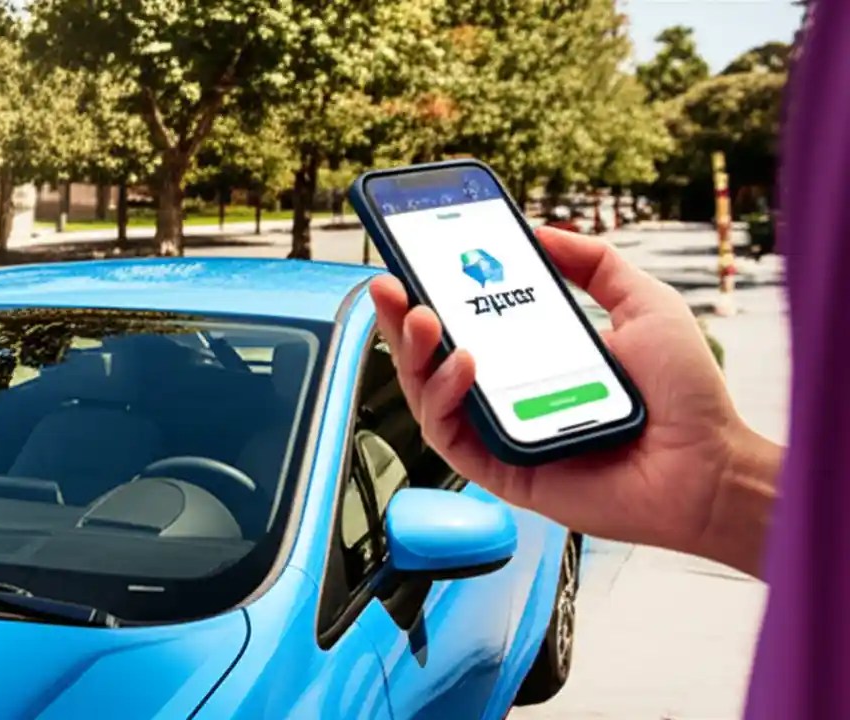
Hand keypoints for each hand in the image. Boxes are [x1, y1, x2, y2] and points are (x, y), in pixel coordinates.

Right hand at [370, 226, 780, 574]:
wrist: (708, 461)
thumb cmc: (684, 395)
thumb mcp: (642, 303)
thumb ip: (594, 263)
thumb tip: (542, 232)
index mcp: (531, 357)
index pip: (464, 323)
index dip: (429, 292)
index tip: (410, 258)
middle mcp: (507, 395)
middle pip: (429, 358)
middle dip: (400, 318)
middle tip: (390, 283)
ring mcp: (500, 433)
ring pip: (427, 395)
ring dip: (414, 354)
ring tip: (422, 316)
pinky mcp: (500, 472)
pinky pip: (449, 436)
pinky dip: (445, 397)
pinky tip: (464, 363)